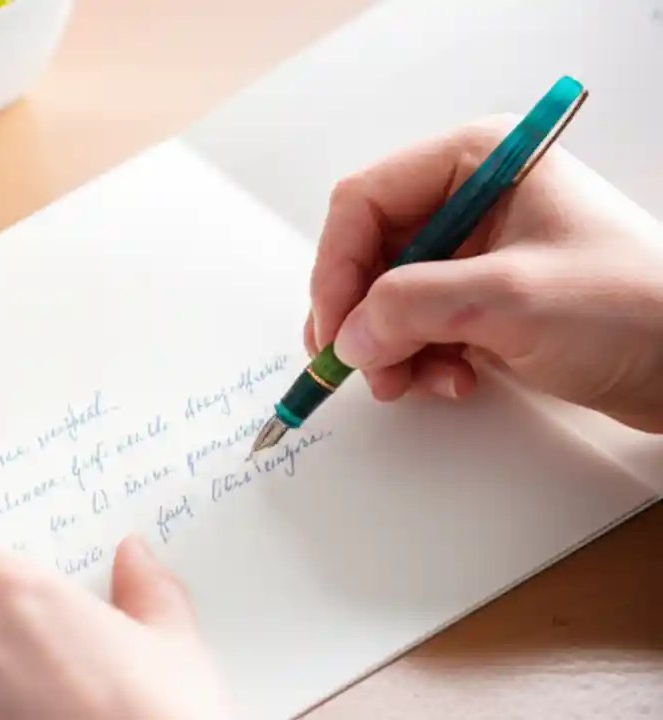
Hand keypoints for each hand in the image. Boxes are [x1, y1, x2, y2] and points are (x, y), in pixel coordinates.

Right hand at [308, 115, 662, 431]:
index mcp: (478, 162)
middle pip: (370, 252)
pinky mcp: (487, 297)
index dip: (338, 266)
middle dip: (362, 316)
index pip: (365, 201)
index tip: (333, 326)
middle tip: (361, 365)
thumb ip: (412, 309)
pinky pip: (420, 325)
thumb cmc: (636, 308)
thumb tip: (349, 335)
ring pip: (388, 296)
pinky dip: (420, 360)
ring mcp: (478, 251)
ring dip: (390, 347)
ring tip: (414, 381)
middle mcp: (471, 199)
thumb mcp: (510, 300)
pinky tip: (453, 379)